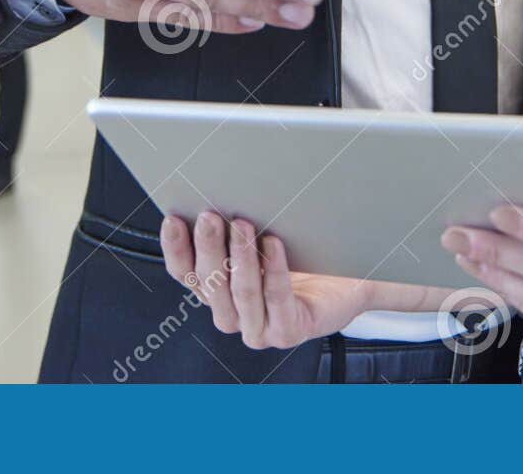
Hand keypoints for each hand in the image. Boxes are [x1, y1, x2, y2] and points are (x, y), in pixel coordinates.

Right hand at [161, 212, 370, 348]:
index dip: (175, 247)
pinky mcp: (287, 332)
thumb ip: (232, 229)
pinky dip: (273, 269)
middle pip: (210, 283)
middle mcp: (233, 315)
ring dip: (239, 257)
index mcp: (218, 293)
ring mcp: (258, 329)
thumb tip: (214, 191)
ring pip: (241, 292)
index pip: (184, 273)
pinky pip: (276, 298)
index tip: (173, 218)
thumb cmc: (300, 258)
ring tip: (243, 224)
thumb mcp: (259, 239)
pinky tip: (274, 244)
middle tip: (210, 216)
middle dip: (208, 247)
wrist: (348, 282)